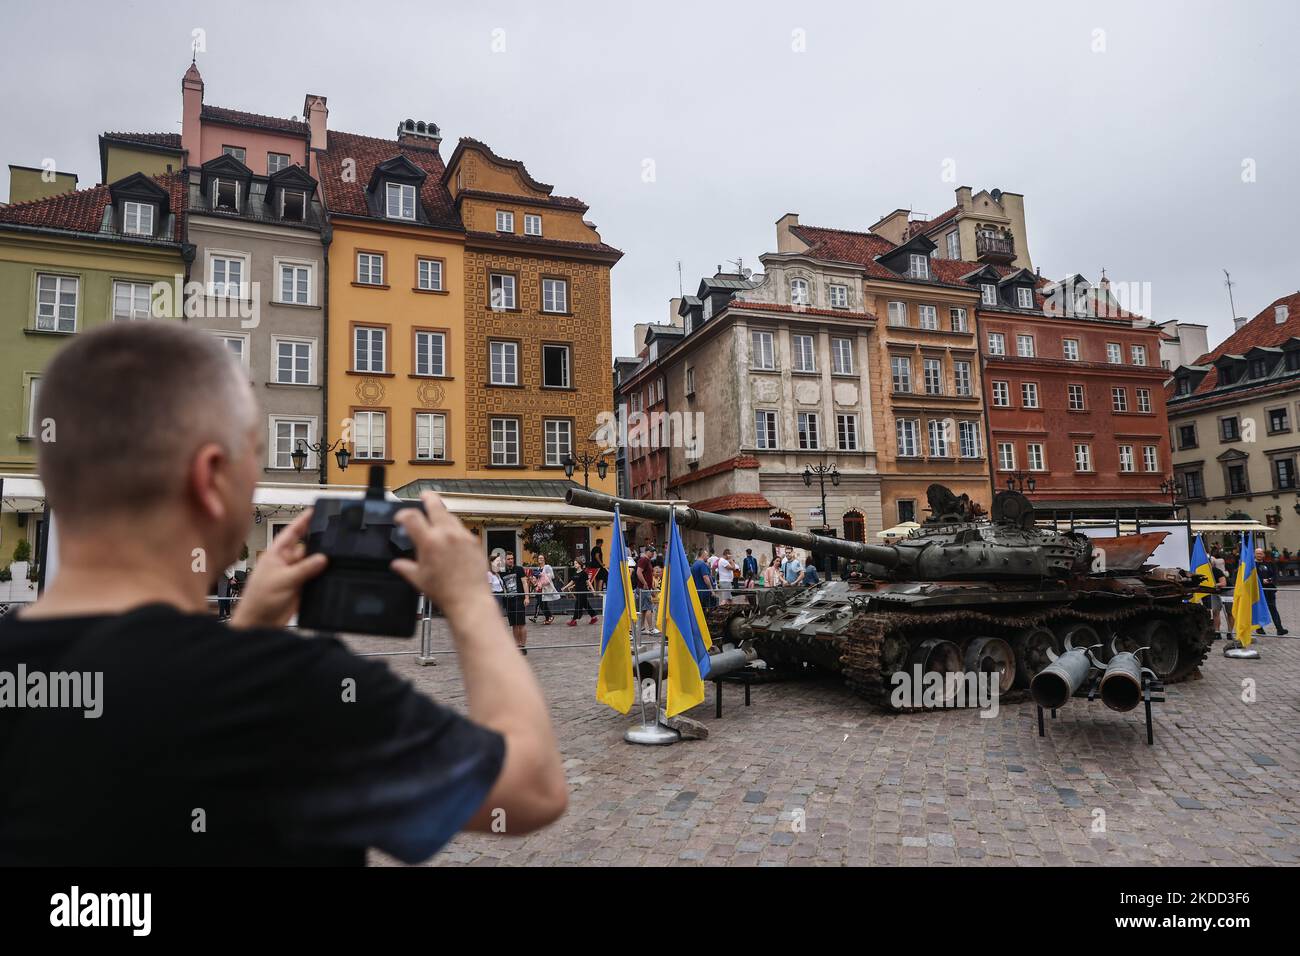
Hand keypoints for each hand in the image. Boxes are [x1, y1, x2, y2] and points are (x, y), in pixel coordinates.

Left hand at [230, 509, 327, 629]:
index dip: (302, 522)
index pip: (291, 533)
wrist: (259, 624)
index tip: (314, 511)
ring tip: (335, 560)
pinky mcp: (301, 589)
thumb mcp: (283, 580)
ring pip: (313, 564)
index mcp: (276, 555)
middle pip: (306, 548)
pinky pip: (315, 579)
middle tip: (334, 539)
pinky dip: (323, 577)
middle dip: (318, 545)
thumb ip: (304, 568)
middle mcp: (285, 563)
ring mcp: (294, 576)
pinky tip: (331, 575)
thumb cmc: (259, 600)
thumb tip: (322, 558)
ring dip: (321, 564)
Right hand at [391, 492, 490, 617]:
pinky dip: (455, 530)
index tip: (401, 517)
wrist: (469, 599)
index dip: (403, 514)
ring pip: (451, 516)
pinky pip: (462, 529)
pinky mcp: (474, 542)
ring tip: (437, 518)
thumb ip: (405, 568)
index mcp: (429, 542)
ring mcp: (462, 536)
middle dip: (428, 498)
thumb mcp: (418, 580)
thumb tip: (397, 564)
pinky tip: (452, 538)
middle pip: (436, 506)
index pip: (412, 517)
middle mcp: (446, 534)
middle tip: (424, 495)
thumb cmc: (445, 592)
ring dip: (442, 514)